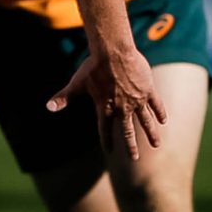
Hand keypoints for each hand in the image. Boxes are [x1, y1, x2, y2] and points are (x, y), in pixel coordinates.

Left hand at [47, 45, 166, 160]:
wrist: (113, 52)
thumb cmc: (93, 68)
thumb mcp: (77, 84)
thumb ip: (64, 98)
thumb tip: (47, 107)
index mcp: (105, 108)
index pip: (105, 130)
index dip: (107, 141)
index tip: (109, 151)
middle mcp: (122, 108)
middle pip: (128, 131)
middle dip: (131, 145)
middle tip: (134, 158)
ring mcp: (137, 100)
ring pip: (146, 121)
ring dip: (151, 134)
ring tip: (156, 146)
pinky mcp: (148, 90)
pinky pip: (156, 104)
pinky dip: (160, 113)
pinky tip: (164, 121)